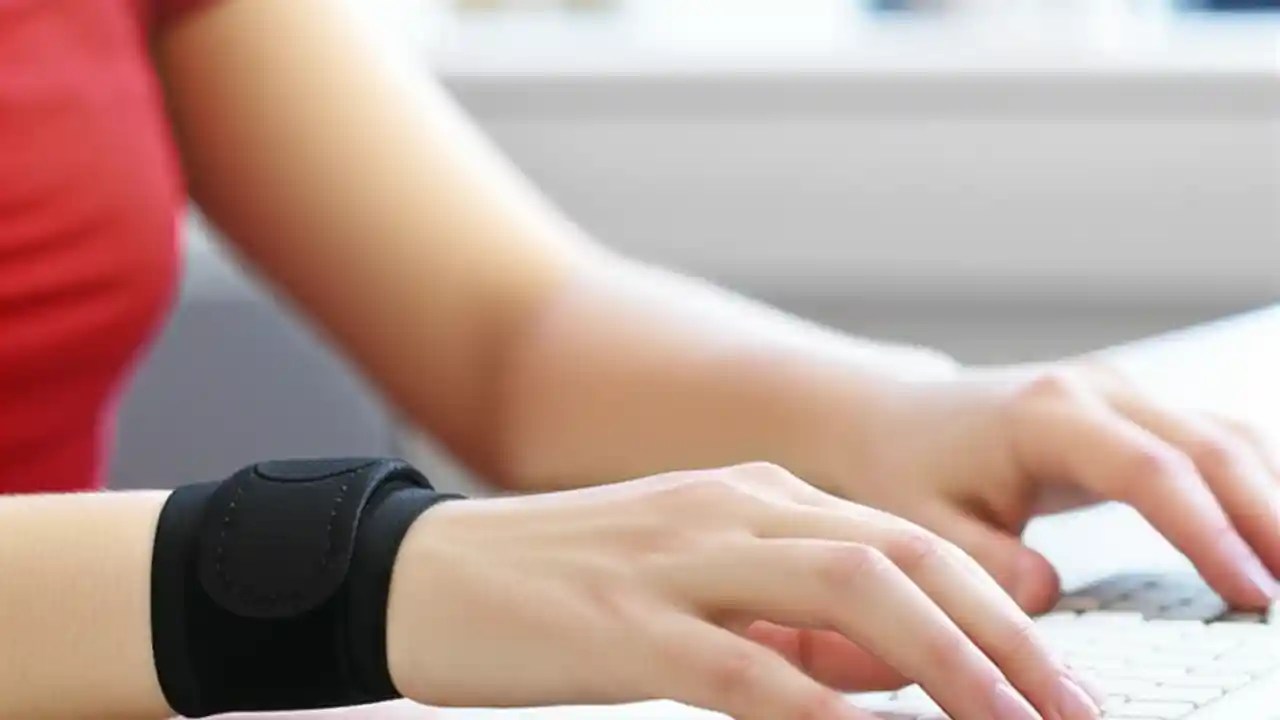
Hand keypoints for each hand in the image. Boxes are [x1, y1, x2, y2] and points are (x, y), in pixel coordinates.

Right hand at [384, 463, 1100, 719]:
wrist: (430, 571)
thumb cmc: (567, 585)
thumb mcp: (695, 589)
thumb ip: (788, 621)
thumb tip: (882, 672)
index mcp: (754, 497)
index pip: (907, 541)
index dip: (1000, 610)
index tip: (1061, 683)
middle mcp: (730, 511)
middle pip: (900, 557)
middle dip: (1003, 639)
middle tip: (1074, 714)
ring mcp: (675, 559)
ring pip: (842, 590)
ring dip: (942, 663)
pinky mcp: (621, 622)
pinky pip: (738, 662)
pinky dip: (814, 701)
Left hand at [819, 362, 1279, 612]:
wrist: (892, 418)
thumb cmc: (905, 470)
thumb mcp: (924, 524)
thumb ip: (984, 562)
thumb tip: (1046, 596)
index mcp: (1042, 415)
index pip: (1148, 469)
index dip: (1207, 531)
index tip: (1250, 592)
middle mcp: (1094, 390)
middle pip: (1209, 446)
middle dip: (1268, 518)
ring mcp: (1120, 393)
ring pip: (1225, 437)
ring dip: (1271, 500)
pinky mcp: (1133, 409)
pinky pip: (1212, 440)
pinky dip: (1253, 483)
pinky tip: (1271, 534)